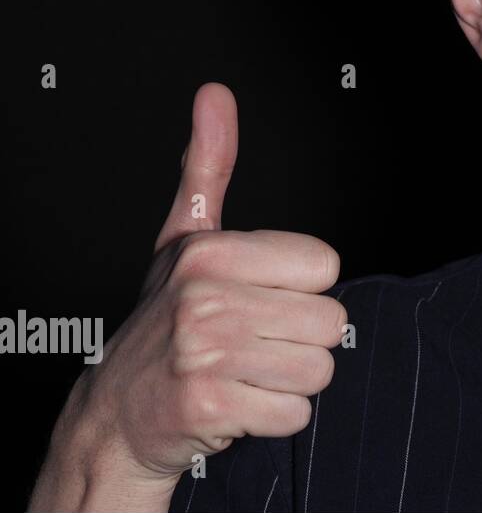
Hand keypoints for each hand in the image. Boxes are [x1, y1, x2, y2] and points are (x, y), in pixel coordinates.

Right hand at [29, 83, 345, 509]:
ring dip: (290, 381)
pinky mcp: (207, 404)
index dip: (303, 289)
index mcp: (210, 252)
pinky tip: (239, 402)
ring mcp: (203, 352)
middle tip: (255, 342)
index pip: (327, 267)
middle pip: (332, 322)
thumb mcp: (185, 239)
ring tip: (248, 372)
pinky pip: (295, 412)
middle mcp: (203, 298)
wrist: (117, 412)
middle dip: (301, 340)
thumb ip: (209, 168)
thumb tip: (215, 95)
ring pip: (319, 369)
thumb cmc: (166, 320)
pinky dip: (275, 417)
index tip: (262, 297)